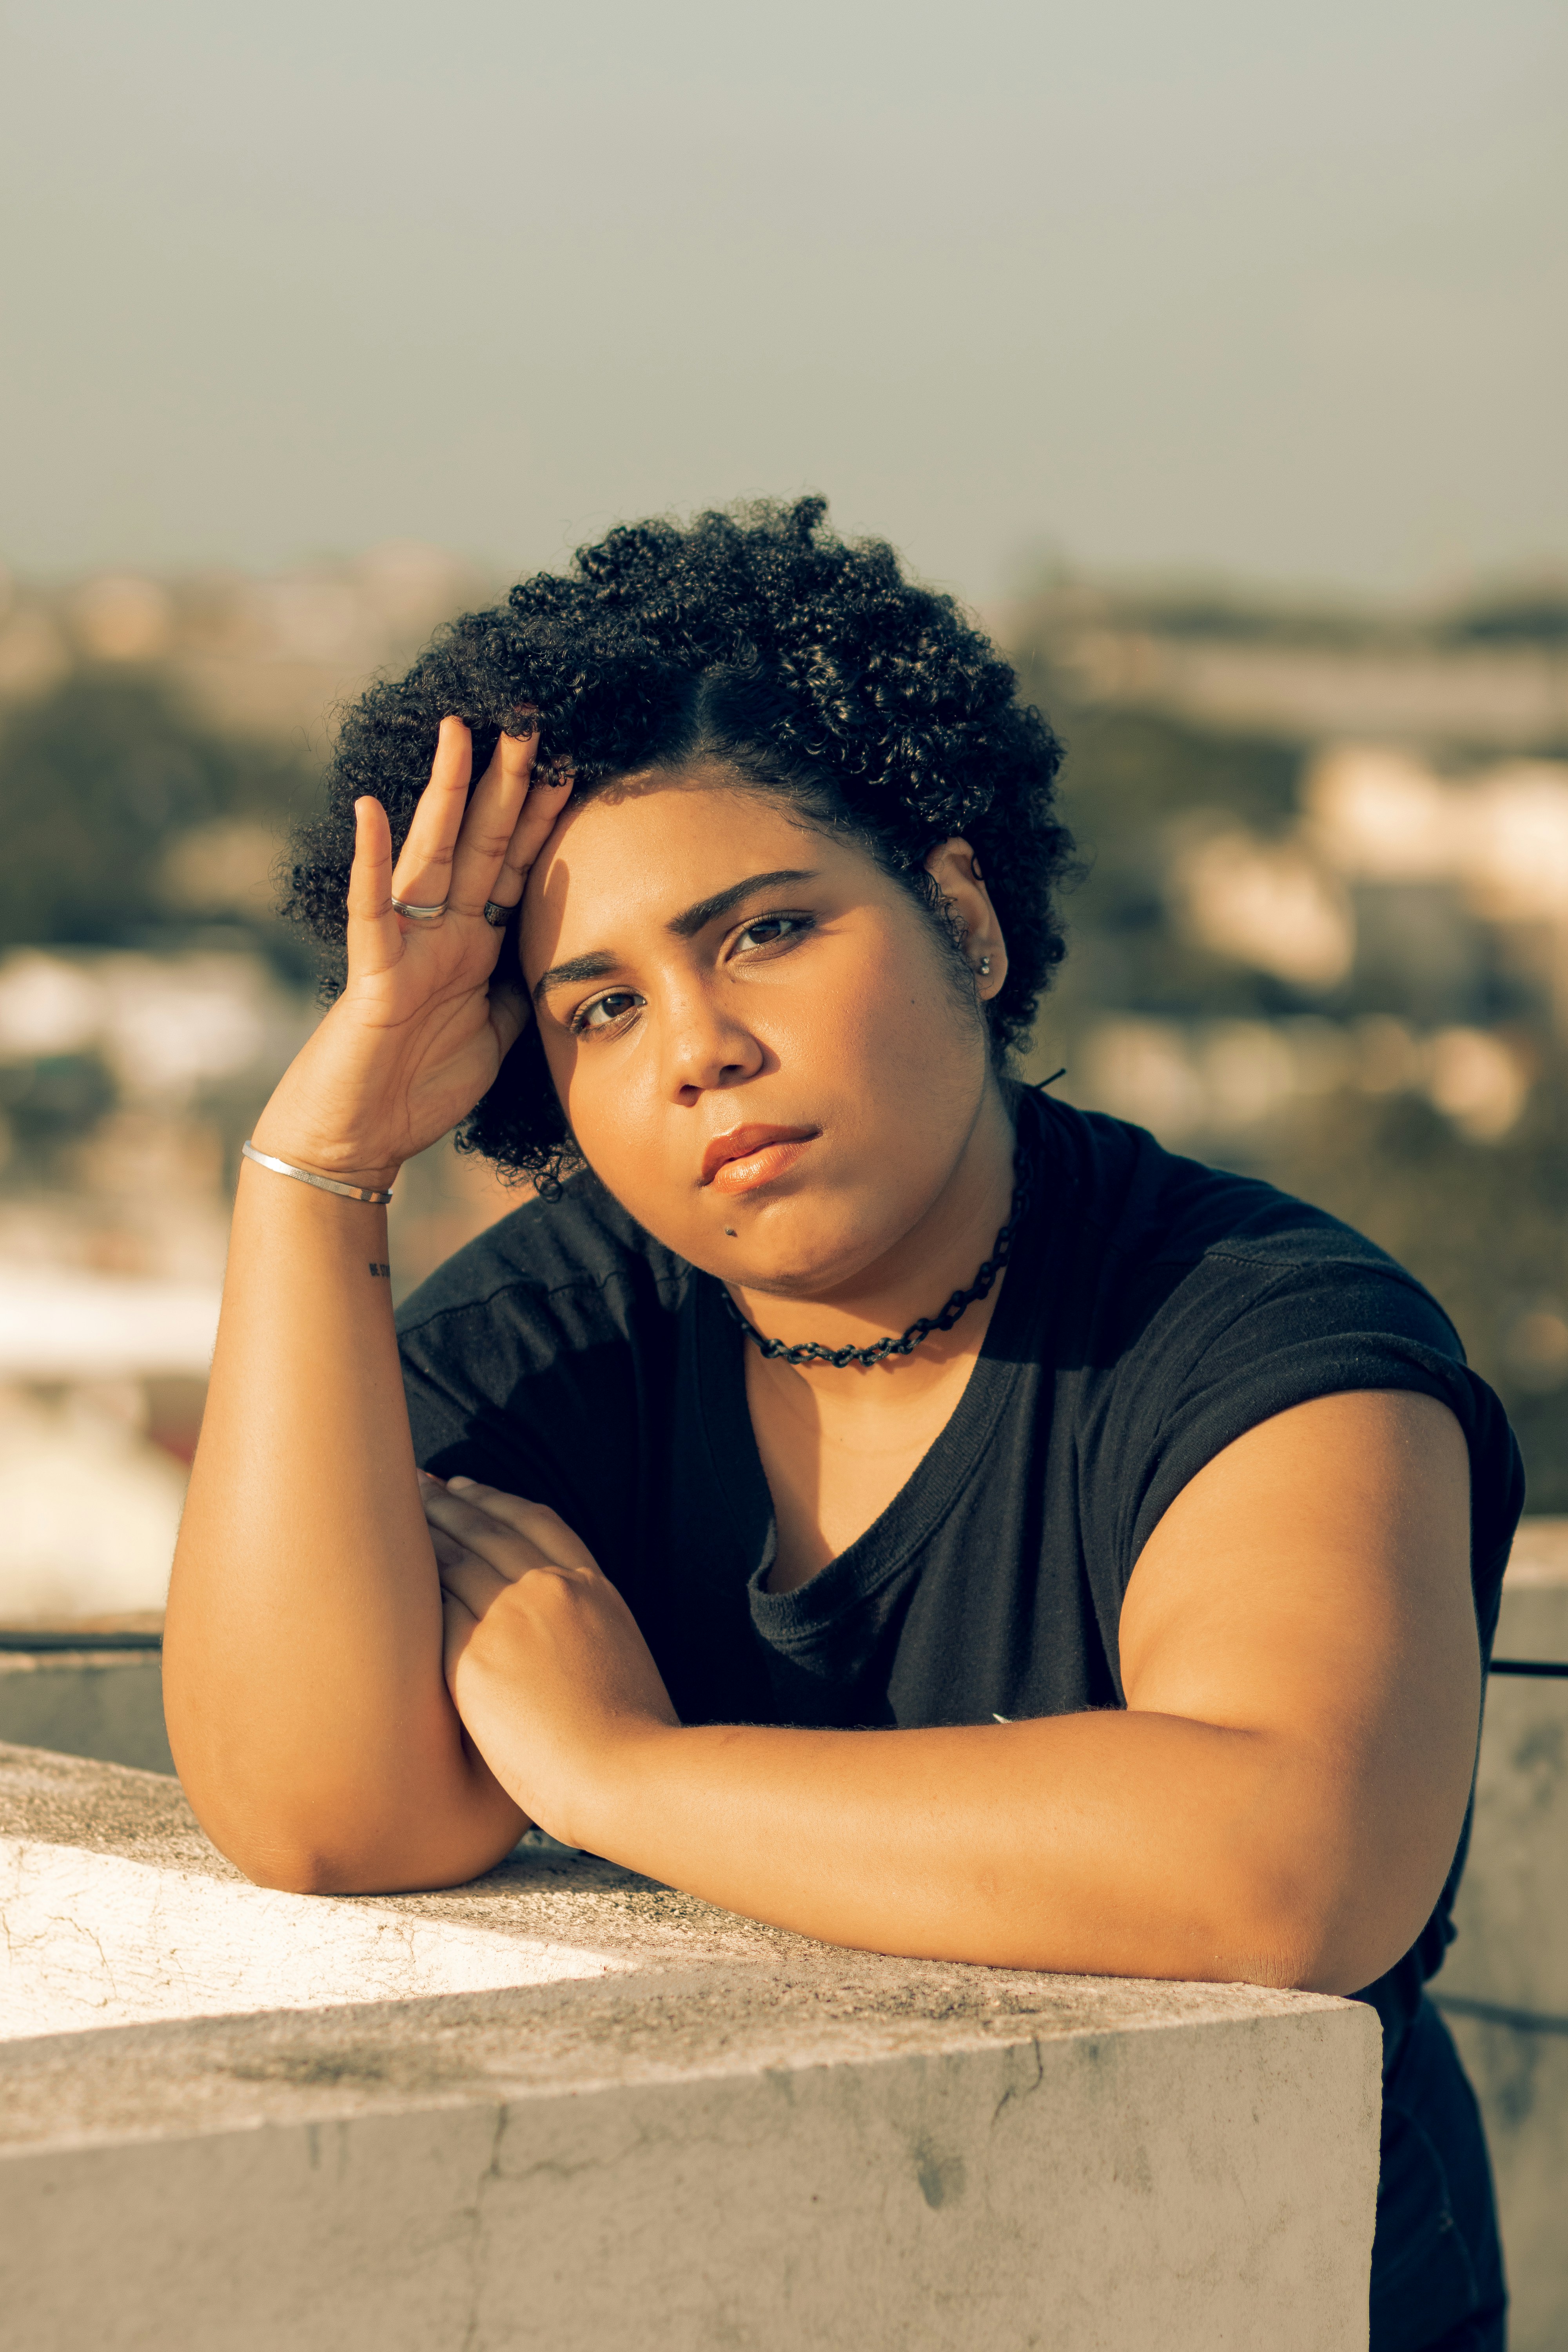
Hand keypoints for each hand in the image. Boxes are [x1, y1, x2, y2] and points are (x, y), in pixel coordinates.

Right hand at [254, 717, 574, 1184]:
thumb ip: (520, 987)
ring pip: (430, 854)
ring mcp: (404, 945)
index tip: (574, 762)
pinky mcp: (373, 973)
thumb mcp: (497, 1033)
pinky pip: (371, 910)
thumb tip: (554, 955)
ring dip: (445, 793)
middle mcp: (440, 930)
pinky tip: (371, 810)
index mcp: (473, 943)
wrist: (360, 1139)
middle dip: (507, 781)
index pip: (516, 865)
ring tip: (460, 730)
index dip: (543, 816)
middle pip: (481, 842)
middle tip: (531, 718)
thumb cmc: (420, 1087)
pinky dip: (370, 861)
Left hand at [421, 1474, 678, 1848]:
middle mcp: (551, 1589)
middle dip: (446, 1503)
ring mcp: (512, 1617)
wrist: (626, 1772)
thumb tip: (564, 1647)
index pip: (537, 1522)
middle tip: (414, 1486)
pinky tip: (380, 1571)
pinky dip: (408, 1582)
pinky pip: (433, 1606)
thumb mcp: (623, 1661)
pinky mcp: (475, 1655)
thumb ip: (588, 1636)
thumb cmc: (633, 1740)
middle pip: (488, 1529)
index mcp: (593, 1589)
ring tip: (387, 1513)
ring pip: (455, 1558)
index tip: (465, 1487)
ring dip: (421, 1532)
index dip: (496, 1500)